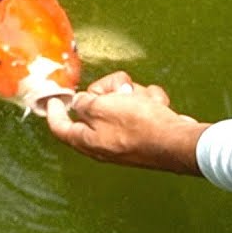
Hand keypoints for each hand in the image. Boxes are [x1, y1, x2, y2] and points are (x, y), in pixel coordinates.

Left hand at [45, 71, 210, 174]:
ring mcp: (127, 137)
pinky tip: (158, 107)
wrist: (178, 140)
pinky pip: (142, 107)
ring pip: (122, 102)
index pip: (61, 128)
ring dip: (134, 95)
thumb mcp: (103, 107)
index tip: (53, 100)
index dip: (54, 112)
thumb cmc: (140, 126)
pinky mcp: (147, 131)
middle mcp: (106, 141)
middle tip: (119, 90)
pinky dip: (150, 103)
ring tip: (144, 101)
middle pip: (95, 107)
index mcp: (89, 140)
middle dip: (108, 91)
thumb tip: (80, 102)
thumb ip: (86, 103)